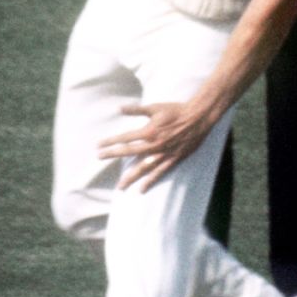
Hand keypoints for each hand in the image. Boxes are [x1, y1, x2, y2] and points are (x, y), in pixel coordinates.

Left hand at [97, 102, 212, 191]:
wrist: (198, 117)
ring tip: (120, 186)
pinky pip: (160, 172)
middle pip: (129, 153)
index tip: (98, 146)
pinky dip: (150, 181)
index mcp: (148, 131)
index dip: (110, 142)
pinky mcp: (173, 159)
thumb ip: (136, 110)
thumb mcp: (155, 107)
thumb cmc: (175, 110)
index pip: (125, 138)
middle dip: (113, 156)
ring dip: (131, 177)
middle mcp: (154, 145)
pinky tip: (142, 189)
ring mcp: (163, 154)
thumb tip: (119, 108)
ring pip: (143, 168)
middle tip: (100, 160)